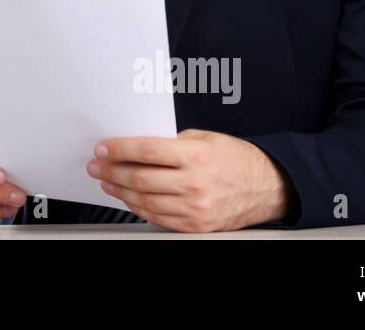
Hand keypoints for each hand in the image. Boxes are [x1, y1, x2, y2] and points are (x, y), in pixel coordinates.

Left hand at [86, 129, 291, 231]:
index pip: (147, 151)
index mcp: (197, 155)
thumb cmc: (236, 158)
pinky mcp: (197, 226)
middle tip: (96, 165)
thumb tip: (136, 146)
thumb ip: (171, 143)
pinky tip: (128, 197)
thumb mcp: (205, 138)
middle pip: (141, 178)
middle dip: (112, 170)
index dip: (119, 149)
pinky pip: (158, 218)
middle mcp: (196, 184)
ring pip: (145, 200)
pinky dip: (138, 207)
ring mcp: (196, 209)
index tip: (102, 148)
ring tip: (107, 181)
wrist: (268, 186)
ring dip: (120, 190)